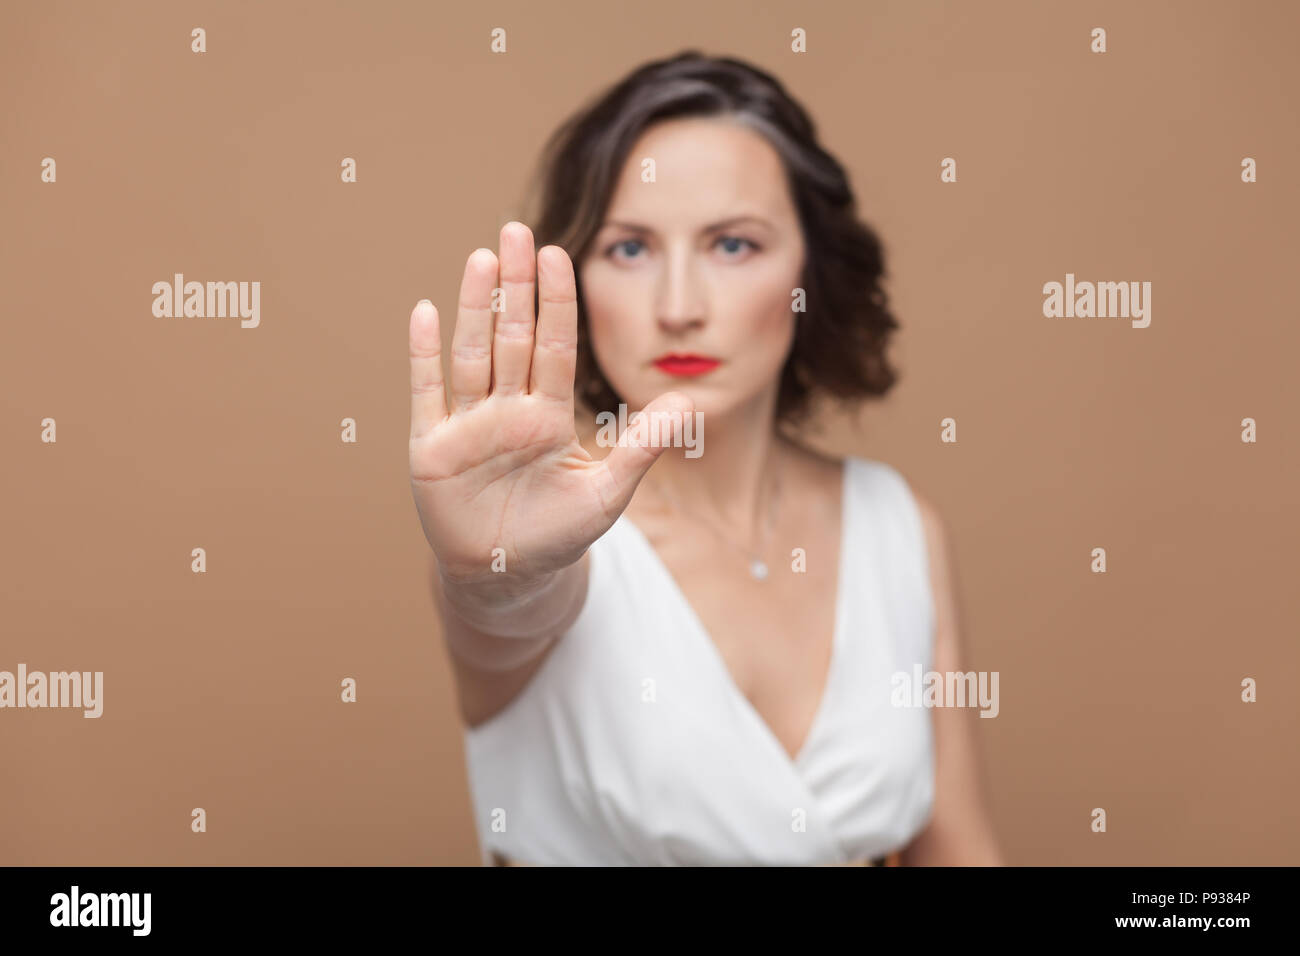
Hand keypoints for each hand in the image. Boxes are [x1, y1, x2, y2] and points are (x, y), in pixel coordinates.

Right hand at [409, 221, 691, 590]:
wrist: (508, 577)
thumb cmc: (558, 533)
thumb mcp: (608, 494)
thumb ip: (642, 448)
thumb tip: (689, 403)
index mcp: (548, 414)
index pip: (555, 347)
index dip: (557, 302)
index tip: (560, 254)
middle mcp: (507, 409)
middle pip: (512, 336)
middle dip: (517, 286)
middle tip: (518, 230)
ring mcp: (469, 424)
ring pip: (473, 355)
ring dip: (476, 308)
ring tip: (483, 258)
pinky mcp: (433, 447)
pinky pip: (428, 393)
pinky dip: (424, 355)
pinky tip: (425, 312)